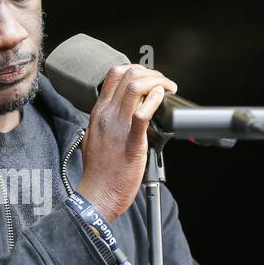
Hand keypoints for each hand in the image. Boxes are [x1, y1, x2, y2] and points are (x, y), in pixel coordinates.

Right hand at [76, 64, 176, 221]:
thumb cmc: (99, 172)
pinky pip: (142, 114)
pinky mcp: (131, 143)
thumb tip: (127, 114)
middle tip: (164, 83)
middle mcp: (107, 115)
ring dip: (158, 82)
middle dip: (152, 73)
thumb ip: (108, 123)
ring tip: (168, 89)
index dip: (137, 69)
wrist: (97, 195)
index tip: (150, 79)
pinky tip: (163, 99)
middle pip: (128, 74)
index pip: (114, 74)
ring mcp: (117, 128)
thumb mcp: (95, 138)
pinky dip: (155, 100)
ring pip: (135, 87)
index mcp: (99, 113)